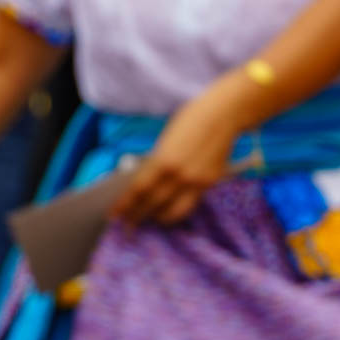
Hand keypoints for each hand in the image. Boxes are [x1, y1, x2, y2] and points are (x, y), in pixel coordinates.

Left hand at [113, 85, 242, 225]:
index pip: (138, 190)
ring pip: (174, 212)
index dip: (124, 205)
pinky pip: (190, 203)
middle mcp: (180, 176)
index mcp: (164, 161)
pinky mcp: (211, 183)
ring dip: (159, 218)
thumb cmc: (192, 119)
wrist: (225, 113)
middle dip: (137, 216)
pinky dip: (178, 208)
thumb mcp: (166, 140)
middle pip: (152, 204)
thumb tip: (146, 180)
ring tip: (151, 218)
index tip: (114, 215)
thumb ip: (157, 162)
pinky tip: (171, 207)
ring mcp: (197, 181)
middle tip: (127, 225)